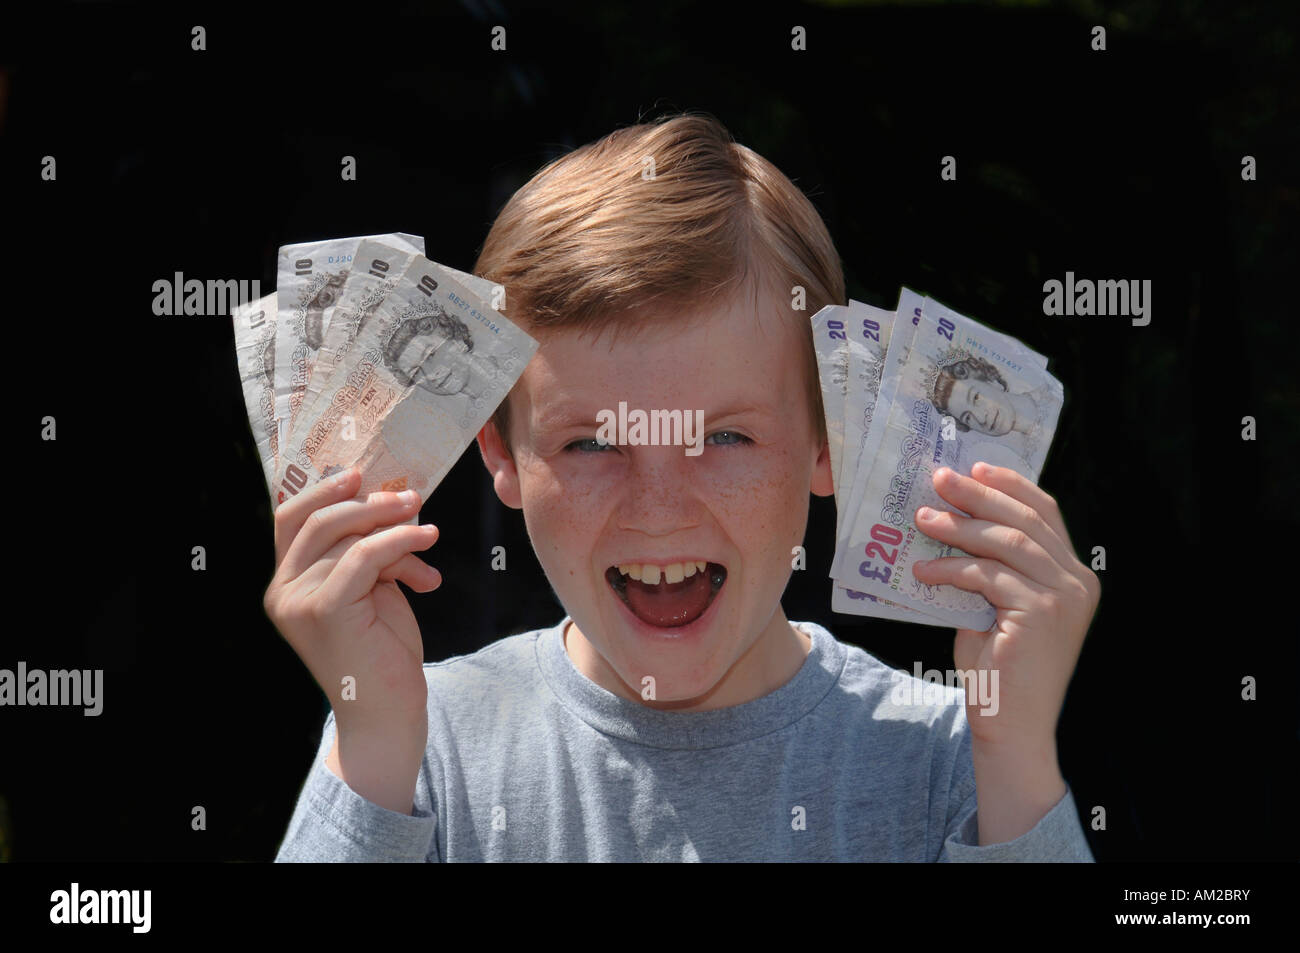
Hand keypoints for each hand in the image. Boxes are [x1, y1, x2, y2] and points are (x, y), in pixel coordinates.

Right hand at [262, 467, 441, 735]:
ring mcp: (298, 601)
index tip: (361, 475)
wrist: (388, 712)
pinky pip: (365, 556)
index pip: (291, 519)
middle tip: (412, 499)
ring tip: (428, 531)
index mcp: (286, 583)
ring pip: (346, 536)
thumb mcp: (372, 589)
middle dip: (370, 503)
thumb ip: (367, 552)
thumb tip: (390, 503)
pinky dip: (400, 543)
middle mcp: (282, 591)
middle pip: (320, 520)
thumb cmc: (382, 652)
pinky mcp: (324, 609)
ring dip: (394, 527)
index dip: (323, 490)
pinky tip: (426, 544)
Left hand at [911, 463, 1098, 754]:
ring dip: (958, 527)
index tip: (974, 467)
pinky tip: (922, 571)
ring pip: (1005, 543)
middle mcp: (1078, 581)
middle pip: (1025, 520)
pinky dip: (951, 569)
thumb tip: (947, 520)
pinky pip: (986, 576)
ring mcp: (1063, 596)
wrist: (1011, 724)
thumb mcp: (996, 604)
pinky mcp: (1039, 613)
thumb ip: (989, 567)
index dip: (1010, 486)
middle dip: (978, 495)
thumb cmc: (998, 667)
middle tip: (938, 480)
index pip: (1045, 513)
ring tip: (921, 519)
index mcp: (1074, 574)